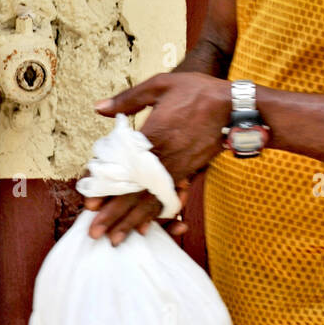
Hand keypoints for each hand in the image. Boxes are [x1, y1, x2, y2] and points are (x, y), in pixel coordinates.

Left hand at [82, 73, 229, 243]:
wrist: (234, 104)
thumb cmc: (196, 91)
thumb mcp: (160, 85)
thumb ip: (128, 99)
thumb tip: (99, 109)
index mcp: (154, 136)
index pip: (124, 168)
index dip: (106, 188)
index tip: (89, 203)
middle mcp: (165, 158)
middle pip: (136, 192)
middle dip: (114, 215)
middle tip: (94, 233)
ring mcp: (179, 168)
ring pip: (152, 200)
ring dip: (132, 221)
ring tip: (115, 239)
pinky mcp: (189, 172)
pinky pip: (169, 198)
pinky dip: (156, 215)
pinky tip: (145, 228)